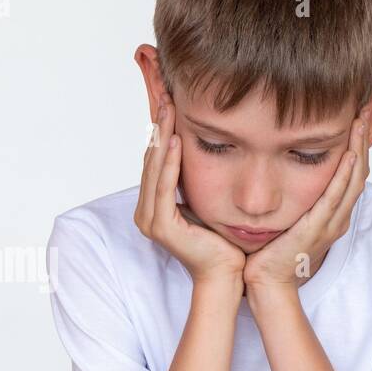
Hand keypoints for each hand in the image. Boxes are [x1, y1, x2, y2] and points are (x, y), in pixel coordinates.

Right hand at [134, 91, 246, 287]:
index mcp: (153, 205)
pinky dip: (169, 163)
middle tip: (166, 98)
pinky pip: (164, 188)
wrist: (225, 273)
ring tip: (168, 111)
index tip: (170, 104)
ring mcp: (150, 220)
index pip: (155, 162)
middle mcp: (146, 212)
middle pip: (150, 161)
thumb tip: (203, 148)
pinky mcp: (161, 226)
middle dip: (158, 129)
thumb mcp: (206, 200)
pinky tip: (176, 141)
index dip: (161, 132)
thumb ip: (196, 180)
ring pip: (154, 170)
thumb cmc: (220, 241)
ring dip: (162, 139)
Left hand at [242, 114, 370, 289]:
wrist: (265, 281)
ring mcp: (330, 223)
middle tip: (367, 108)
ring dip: (359, 148)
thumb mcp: (286, 214)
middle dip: (363, 137)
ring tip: (362, 120)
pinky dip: (343, 175)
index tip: (357, 114)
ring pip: (353, 179)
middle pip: (359, 169)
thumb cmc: (269, 251)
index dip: (357, 142)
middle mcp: (337, 216)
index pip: (351, 170)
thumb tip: (279, 166)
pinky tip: (349, 155)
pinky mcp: (317, 229)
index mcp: (332, 211)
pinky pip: (335, 198)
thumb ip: (291, 194)